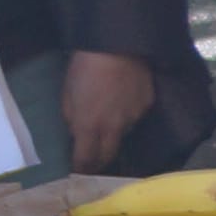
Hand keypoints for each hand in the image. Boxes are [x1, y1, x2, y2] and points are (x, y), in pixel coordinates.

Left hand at [61, 51, 155, 172]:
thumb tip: (78, 134)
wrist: (116, 45)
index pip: (86, 159)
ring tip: (108, 116)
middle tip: (93, 159)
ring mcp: (134, 116)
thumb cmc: (83, 69)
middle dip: (99, 160)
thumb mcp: (67, 97)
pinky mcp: (147, 104)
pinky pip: (135, 116)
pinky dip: (127, 114)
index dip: (81, 168)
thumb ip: (73, 121)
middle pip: (108, 155)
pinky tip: (122, 100)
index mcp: (89, 126)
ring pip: (123, 134)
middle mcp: (115, 127)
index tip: (78, 171)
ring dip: (113, 132)